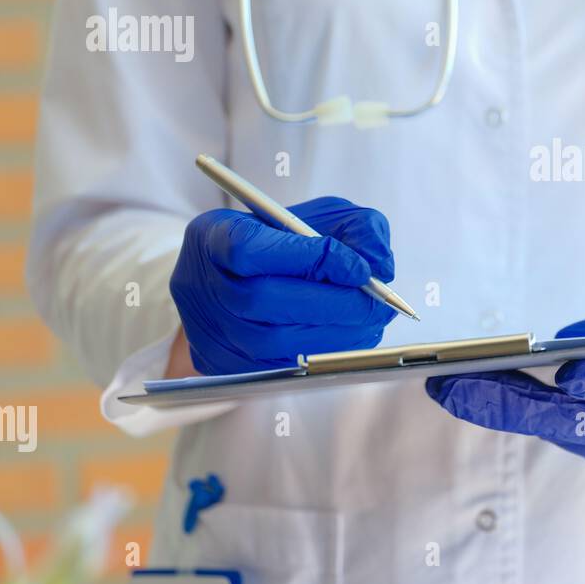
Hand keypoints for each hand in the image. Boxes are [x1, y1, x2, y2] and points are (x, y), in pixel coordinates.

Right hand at [169, 196, 395, 375]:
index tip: (359, 268)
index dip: (310, 257)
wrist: (234, 281)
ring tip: (370, 319)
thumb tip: (379, 265)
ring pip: (275, 341)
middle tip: (377, 303)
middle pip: (264, 300)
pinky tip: (351, 337)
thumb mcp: (321, 217)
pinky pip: (280, 366)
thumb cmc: (283, 243)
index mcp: (216, 238)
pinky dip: (324, 353)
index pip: (252, 248)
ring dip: (334, 333)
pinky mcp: (225, 364)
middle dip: (333, 304)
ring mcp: (212, 330)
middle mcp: (205, 285)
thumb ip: (357, 228)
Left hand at [426, 300, 584, 490]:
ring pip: (567, 436)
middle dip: (507, 405)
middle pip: (576, 425)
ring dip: (511, 410)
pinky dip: (546, 417)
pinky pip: (581, 440)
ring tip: (457, 383)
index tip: (559, 365)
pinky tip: (504, 394)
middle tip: (450, 385)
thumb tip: (567, 340)